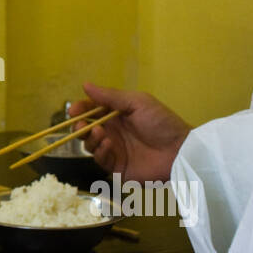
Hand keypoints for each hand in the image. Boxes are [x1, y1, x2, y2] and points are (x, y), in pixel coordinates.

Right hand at [68, 82, 190, 181]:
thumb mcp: (137, 102)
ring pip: (90, 145)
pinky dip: (100, 151)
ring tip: (101, 133)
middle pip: (86, 129)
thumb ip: (110, 96)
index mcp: (117, 115)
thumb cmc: (161, 122)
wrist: (179, 150)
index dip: (80, 109)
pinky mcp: (117, 167)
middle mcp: (113, 132)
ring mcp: (114, 150)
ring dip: (90, 138)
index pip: (92, 111)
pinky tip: (108, 144)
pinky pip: (100, 160)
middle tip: (81, 124)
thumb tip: (86, 85)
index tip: (73, 110)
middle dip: (79, 126)